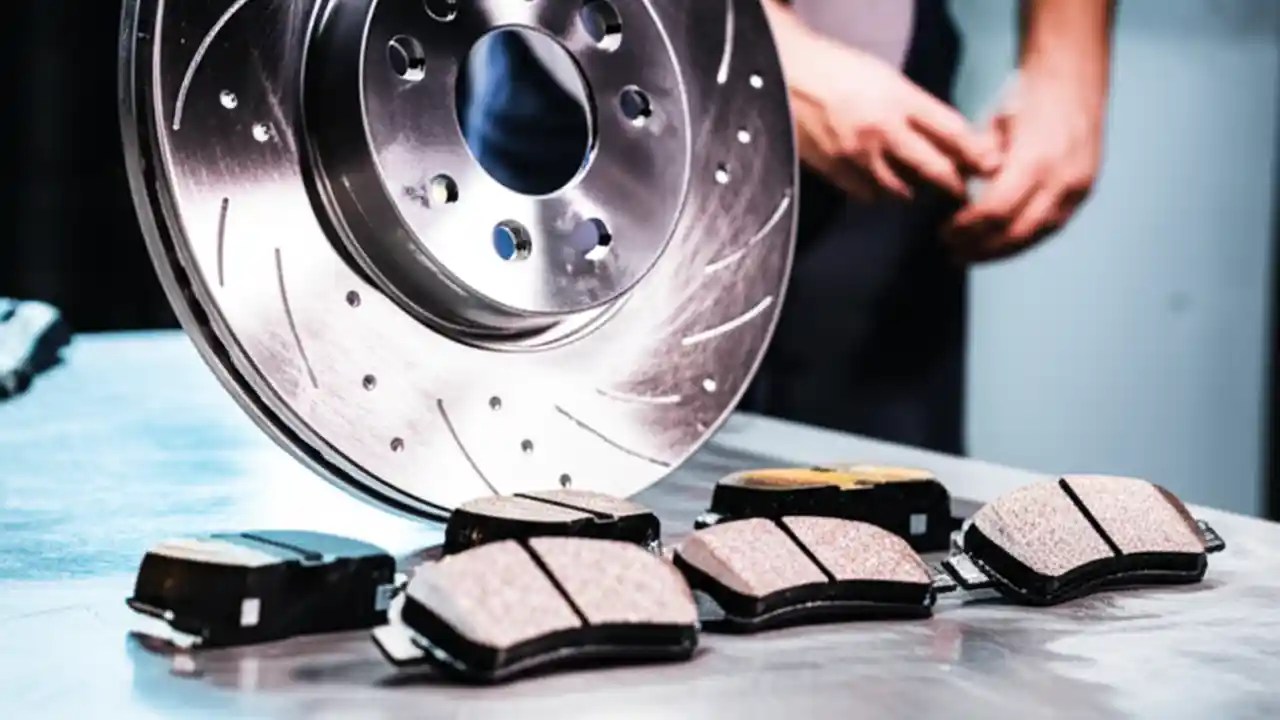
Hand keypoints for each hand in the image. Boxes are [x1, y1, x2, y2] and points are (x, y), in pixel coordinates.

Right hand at [788, 41, 998, 201]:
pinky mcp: (835, 169)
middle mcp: (884, 128)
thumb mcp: (886, 78)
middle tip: (960, 191)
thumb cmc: (838, 69)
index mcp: (900, 98)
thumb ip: (916, 107)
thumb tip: (947, 137)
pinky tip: (876, 182)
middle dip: (953, 184)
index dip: (976, 154)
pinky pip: (868, 195)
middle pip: (935, 168)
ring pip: (902, 190)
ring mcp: (858, 153)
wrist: (788, 72)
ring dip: (912, 190)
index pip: (952, 132)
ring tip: (914, 186)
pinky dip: (877, 192)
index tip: (987, 167)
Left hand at [946, 70, 1105, 262]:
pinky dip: (1022, 240)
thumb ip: (978, 163)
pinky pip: (1050, 227)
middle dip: (980, 248)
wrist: (1072, 77)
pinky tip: (999, 245)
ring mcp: (1077, 188)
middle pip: (1015, 232)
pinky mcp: (1083, 191)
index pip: (995, 211)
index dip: (967, 228)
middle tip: (951, 252)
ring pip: (1034, 236)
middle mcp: (1060, 179)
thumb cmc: (1024, 96)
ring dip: (1000, 251)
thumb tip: (959, 195)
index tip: (944, 233)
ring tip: (970, 256)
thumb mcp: (993, 126)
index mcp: (1034, 160)